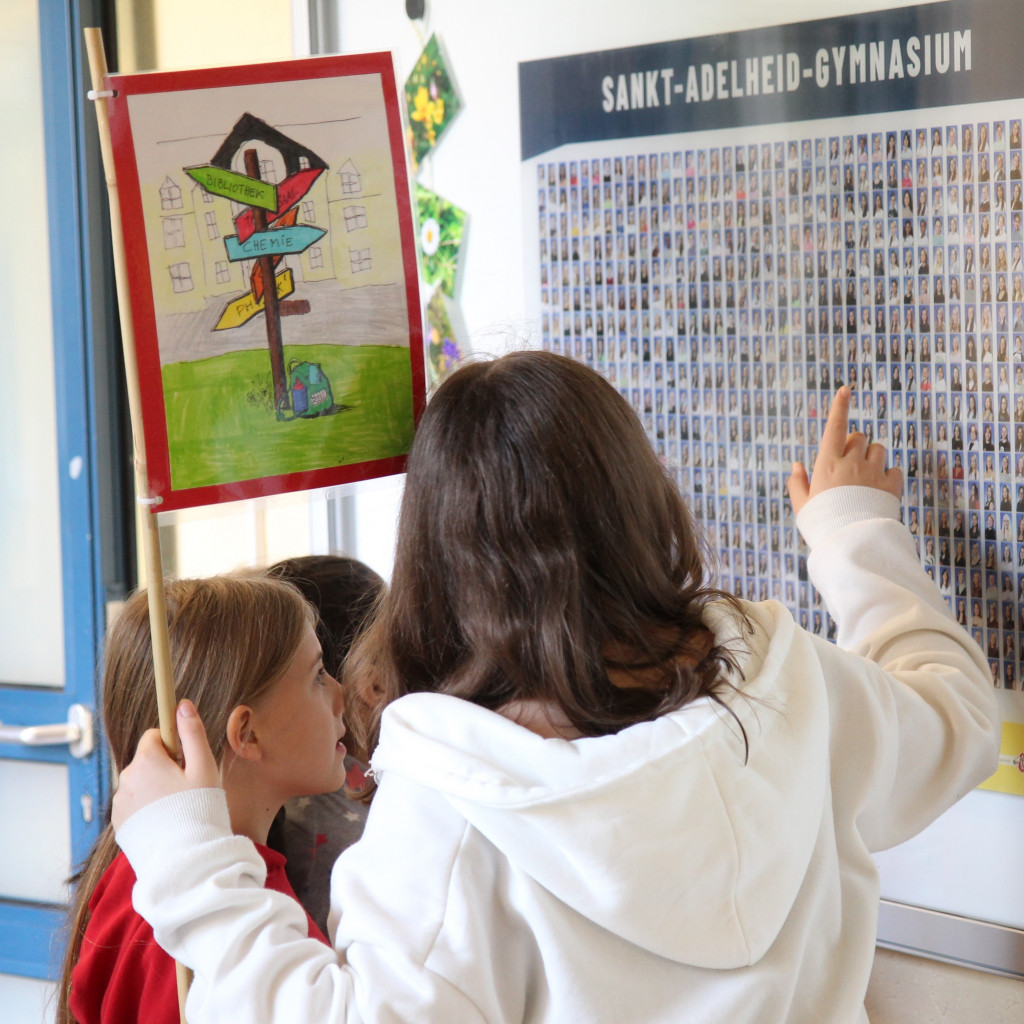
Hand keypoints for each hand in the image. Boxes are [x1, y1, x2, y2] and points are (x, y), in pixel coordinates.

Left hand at [112, 700, 219, 831]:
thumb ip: (192, 732)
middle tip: (187, 789)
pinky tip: (165, 823)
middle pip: (147, 760)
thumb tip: (182, 704)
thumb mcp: (203, 766)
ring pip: (140, 783)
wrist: (184, 859)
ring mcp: (119, 802)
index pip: (154, 736)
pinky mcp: (119, 823)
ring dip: (155, 789)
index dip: (174, 745)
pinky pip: (134, 805)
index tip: (186, 761)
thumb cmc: (199, 809)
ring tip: (177, 810)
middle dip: (165, 768)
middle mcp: (126, 778)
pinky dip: (147, 809)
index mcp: (146, 760)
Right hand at [787, 387, 902, 515]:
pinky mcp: (891, 485)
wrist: (851, 543)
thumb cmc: (822, 524)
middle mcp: (851, 463)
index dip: (839, 406)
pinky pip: (895, 470)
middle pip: (858, 437)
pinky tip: (881, 490)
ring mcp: (873, 473)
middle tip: (850, 464)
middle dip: (855, 444)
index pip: (834, 427)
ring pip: (878, 450)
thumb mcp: (802, 506)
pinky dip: (889, 476)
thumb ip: (798, 483)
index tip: (845, 389)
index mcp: (826, 464)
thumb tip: (797, 465)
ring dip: (873, 457)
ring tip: (866, 479)